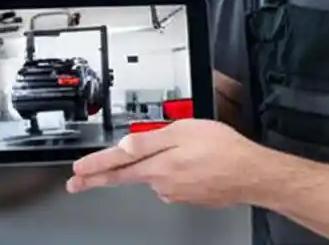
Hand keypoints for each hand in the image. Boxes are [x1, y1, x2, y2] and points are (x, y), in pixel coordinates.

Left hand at [67, 119, 262, 208]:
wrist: (251, 173)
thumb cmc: (223, 150)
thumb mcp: (182, 131)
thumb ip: (150, 139)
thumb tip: (124, 145)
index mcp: (157, 167)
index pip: (116, 168)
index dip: (94, 169)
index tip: (76, 174)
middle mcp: (163, 184)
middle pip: (128, 177)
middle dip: (101, 178)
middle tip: (79, 183)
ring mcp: (177, 194)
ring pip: (156, 177)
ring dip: (154, 167)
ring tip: (174, 151)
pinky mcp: (191, 197)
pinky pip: (174, 182)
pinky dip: (175, 173)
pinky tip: (191, 163)